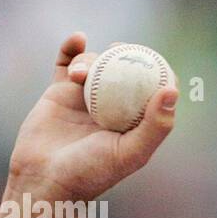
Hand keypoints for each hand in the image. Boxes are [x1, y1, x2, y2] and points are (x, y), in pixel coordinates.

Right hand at [6, 32, 177, 202]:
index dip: (157, 71)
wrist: (45, 179)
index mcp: (134, 121)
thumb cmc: (91, 172)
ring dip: (91, 60)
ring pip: (95, 64)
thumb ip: (155, 125)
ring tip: (79, 76)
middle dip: (126, 55)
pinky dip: (71, 48)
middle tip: (123, 49)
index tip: (155, 59)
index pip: (152, 90)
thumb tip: (172, 90)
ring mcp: (86, 98)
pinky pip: (66, 62)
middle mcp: (112, 107)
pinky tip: (78, 38)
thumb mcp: (131, 152)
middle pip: (124, 70)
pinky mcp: (60, 92)